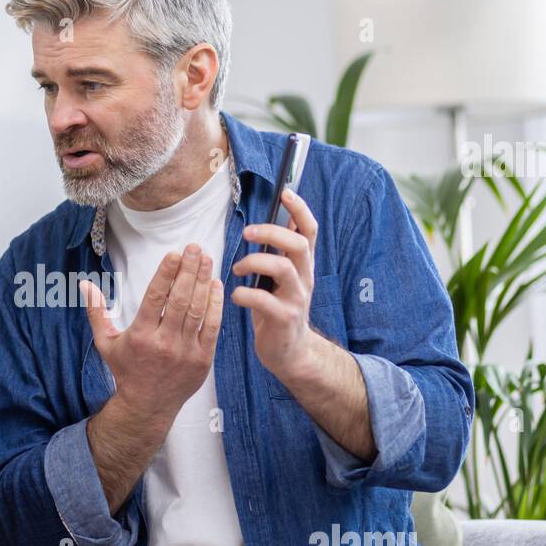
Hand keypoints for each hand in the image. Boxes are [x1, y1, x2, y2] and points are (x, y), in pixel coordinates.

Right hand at [78, 244, 223, 422]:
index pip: (155, 298)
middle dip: (188, 270)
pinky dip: (215, 305)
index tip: (173, 254)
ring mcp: (186, 351)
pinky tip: (215, 285)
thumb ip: (97, 312)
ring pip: (197, 310)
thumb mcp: (106, 343)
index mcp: (141, 336)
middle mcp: (164, 342)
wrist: (147, 406)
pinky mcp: (202, 359)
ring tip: (205, 259)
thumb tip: (85, 285)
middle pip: (179, 299)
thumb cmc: (126, 370)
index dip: (166, 273)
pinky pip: (212, 327)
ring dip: (203, 281)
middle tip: (194, 248)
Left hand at [230, 185, 322, 381]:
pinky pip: (264, 301)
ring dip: (253, 262)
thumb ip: (280, 254)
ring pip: (282, 268)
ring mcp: (297, 299)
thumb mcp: (283, 279)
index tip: (285, 193)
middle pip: (297, 244)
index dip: (300, 210)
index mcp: (303, 265)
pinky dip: (244, 294)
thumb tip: (273, 221)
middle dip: (271, 233)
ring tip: (238, 269)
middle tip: (247, 233)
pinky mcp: (284, 319)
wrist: (290, 353)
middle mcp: (305, 278)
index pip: (309, 231)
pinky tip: (235, 296)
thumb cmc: (279, 310)